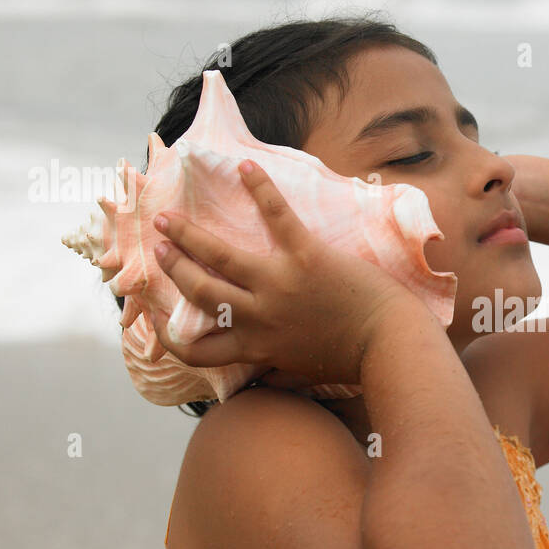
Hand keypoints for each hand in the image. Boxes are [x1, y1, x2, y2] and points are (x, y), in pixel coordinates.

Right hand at [148, 159, 420, 386]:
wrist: (390, 345)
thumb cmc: (351, 362)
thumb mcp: (302, 373)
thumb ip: (277, 372)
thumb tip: (262, 380)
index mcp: (256, 346)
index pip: (199, 351)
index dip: (171, 337)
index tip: (159, 320)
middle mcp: (258, 316)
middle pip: (198, 291)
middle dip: (172, 268)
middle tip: (158, 249)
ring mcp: (279, 283)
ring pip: (219, 255)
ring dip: (188, 235)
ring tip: (168, 219)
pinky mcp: (307, 256)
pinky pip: (277, 216)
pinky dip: (260, 188)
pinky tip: (245, 167)